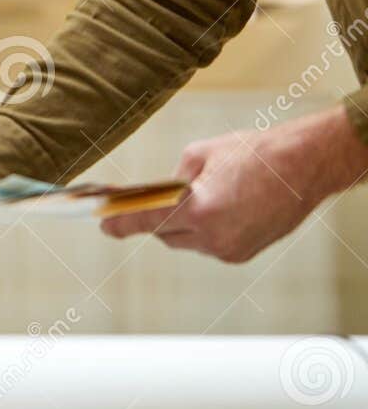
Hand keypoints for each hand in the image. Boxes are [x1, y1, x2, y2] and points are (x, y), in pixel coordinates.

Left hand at [101, 107, 367, 261]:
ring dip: (181, 224)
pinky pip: (207, 245)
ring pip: (185, 241)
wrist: (303, 167)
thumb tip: (154, 195)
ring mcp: (228, 250)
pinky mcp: (240, 255)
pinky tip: (217, 208)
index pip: (146, 221)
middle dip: (154, 217)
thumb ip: (171, 180)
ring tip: (194, 199)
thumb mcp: (199, 155)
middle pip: (163, 233)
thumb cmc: (252, 153)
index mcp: (197, 209)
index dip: (121, 224)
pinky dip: (204, 230)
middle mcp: (212, 236)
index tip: (104, 227)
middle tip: (144, 201)